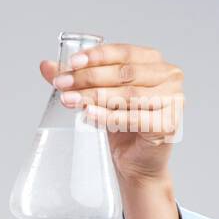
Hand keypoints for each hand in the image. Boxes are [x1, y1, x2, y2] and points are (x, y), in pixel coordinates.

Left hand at [39, 42, 184, 184]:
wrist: (137, 165)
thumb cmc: (122, 129)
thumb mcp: (99, 99)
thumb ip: (77, 79)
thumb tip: (45, 66)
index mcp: (155, 62)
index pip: (124, 52)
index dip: (96, 56)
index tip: (70, 63)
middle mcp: (169, 76)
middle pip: (123, 73)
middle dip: (89, 78)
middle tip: (62, 84)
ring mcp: (172, 100)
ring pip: (127, 95)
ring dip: (94, 96)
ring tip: (69, 100)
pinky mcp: (167, 124)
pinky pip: (133, 118)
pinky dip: (108, 117)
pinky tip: (88, 115)